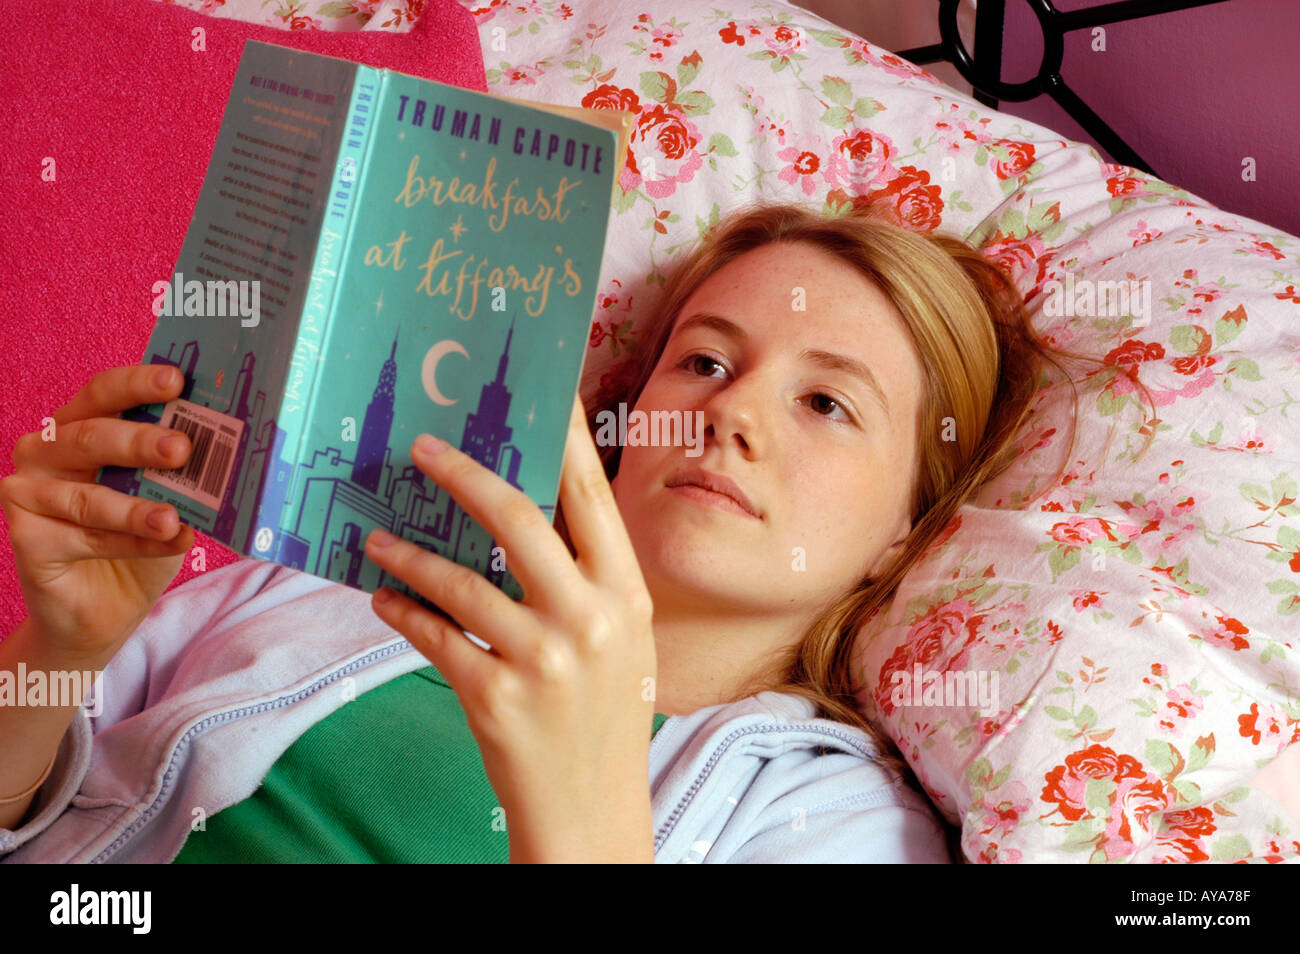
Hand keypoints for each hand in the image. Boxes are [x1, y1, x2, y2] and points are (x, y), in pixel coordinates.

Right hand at [0, 364, 195, 660]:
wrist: (104, 609)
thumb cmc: (137, 539)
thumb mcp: (167, 496)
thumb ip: (182, 469)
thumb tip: (232, 444)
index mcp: (79, 427)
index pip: (105, 394)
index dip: (138, 384)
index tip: (176, 380)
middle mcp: (45, 454)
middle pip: (91, 438)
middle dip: (140, 442)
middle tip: (183, 449)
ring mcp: (27, 495)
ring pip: (88, 498)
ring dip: (137, 508)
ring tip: (175, 519)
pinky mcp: (27, 540)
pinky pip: (85, 538)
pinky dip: (132, 542)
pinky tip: (171, 543)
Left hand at [363, 396, 657, 862]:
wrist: (592, 810)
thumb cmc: (603, 714)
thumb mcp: (620, 638)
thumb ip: (586, 576)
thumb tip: (524, 506)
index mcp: (626, 593)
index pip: (590, 496)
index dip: (562, 436)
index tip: (538, 389)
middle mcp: (590, 618)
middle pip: (519, 519)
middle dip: (464, 474)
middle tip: (421, 448)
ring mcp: (543, 659)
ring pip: (460, 580)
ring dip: (409, 553)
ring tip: (378, 537)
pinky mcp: (495, 697)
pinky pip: (433, 637)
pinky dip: (402, 613)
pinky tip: (384, 600)